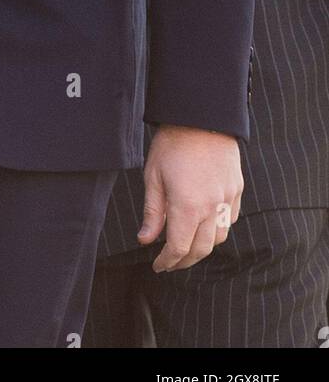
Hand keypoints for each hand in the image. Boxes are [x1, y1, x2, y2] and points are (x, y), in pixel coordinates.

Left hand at [138, 124, 242, 270]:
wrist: (201, 116)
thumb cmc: (172, 143)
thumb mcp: (153, 176)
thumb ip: (152, 212)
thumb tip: (145, 240)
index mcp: (188, 206)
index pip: (179, 248)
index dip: (167, 262)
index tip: (158, 266)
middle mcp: (211, 207)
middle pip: (201, 249)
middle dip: (184, 261)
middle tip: (170, 262)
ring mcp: (227, 199)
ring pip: (219, 238)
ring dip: (203, 247)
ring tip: (187, 245)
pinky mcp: (237, 189)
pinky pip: (230, 219)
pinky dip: (218, 228)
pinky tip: (205, 224)